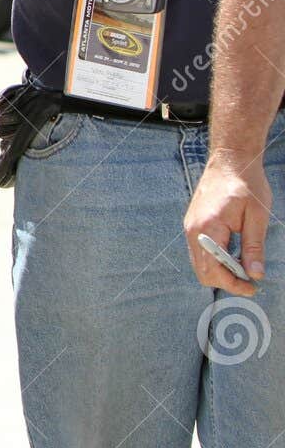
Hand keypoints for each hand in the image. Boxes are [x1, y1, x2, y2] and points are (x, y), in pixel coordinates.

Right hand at [184, 151, 268, 293]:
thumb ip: (254, 247)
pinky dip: (214, 259)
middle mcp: (193, 230)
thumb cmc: (246, 184)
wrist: (230, 160)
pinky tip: (232, 252)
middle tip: (250, 279)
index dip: (233, 284)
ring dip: (219, 270)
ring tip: (243, 264)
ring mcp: (190, 226)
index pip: (213, 270)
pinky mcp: (193, 223)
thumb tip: (255, 274)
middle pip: (202, 271)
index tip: (253, 287)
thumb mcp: (257, 217)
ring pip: (199, 262)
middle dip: (225, 280)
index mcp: (208, 228)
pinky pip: (199, 250)